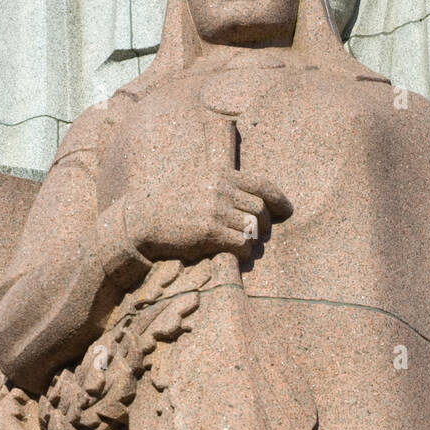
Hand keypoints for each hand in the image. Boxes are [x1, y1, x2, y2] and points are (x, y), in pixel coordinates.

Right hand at [124, 168, 291, 264]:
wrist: (142, 219)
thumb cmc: (169, 204)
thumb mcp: (197, 183)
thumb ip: (222, 187)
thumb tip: (247, 199)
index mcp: (220, 175)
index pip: (262, 184)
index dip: (279, 199)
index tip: (287, 210)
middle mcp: (220, 190)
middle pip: (260, 210)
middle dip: (263, 225)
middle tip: (257, 235)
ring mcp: (215, 211)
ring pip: (253, 228)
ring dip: (252, 240)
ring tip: (243, 244)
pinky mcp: (209, 232)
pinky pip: (241, 245)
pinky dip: (243, 252)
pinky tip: (234, 254)